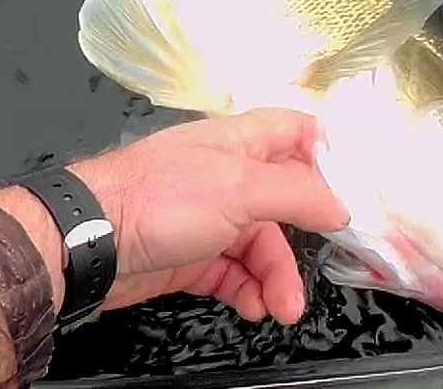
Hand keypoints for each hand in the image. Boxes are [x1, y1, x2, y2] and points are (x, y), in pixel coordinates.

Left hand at [0, 109, 348, 324]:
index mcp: (239, 142)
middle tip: (318, 273)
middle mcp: (227, 175)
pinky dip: (246, 290)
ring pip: (259, 246)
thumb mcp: (241, 188)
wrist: (90, 242)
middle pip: (284, 202)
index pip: (294, 131)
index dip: (325, 155)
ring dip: (276, 278)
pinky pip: (232, 273)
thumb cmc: (165, 199)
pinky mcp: (189, 256)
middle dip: (303, 240)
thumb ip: (297, 195)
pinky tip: (251, 308)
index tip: (351, 192)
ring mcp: (207, 218)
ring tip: (279, 310)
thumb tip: (342, 208)